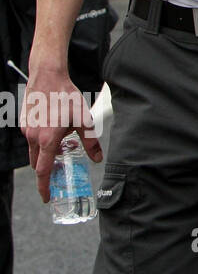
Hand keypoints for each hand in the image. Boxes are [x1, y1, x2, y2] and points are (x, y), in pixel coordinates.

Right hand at [21, 62, 100, 202]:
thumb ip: (90, 141)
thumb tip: (97, 159)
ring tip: (63, 142)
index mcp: (47, 140)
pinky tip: (55, 127)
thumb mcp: (84, 119)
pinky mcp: (23, 123)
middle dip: (48, 169)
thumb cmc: (66, 96)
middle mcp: (33, 137)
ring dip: (46, 152)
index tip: (47, 197)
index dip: (44, 187)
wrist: (47, 76)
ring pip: (35, 150)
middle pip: (38, 163)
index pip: (43, 171)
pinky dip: (42, 140)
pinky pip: (32, 138)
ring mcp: (26, 130)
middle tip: (60, 170)